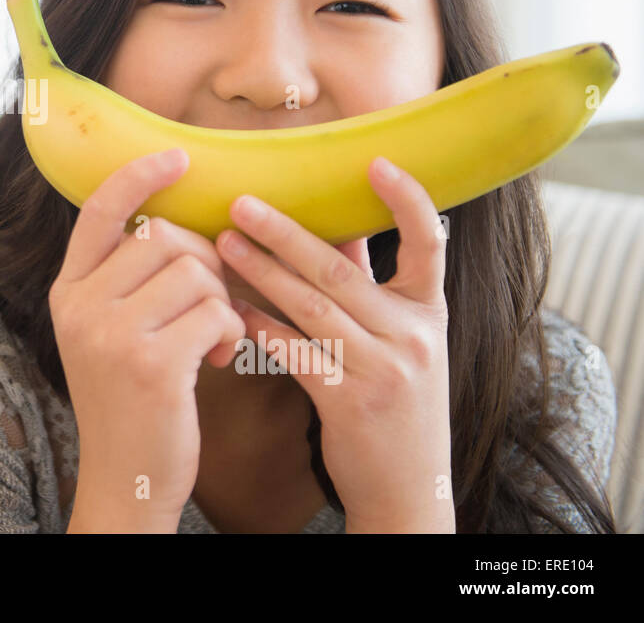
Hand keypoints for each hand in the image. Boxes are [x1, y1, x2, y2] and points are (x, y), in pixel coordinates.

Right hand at [52, 148, 246, 530]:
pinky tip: (222, 360)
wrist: (125, 480)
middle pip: (163, 236)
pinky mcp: (150, 364)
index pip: (100, 210)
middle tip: (213, 301)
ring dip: (222, 302)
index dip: (139, 175)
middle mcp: (78, 306)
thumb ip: (125, 280)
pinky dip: (232, 332)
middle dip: (205, 262)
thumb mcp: (107, 334)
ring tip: (216, 338)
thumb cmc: (131, 402)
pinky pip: (214, 311)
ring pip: (195, 272)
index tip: (178, 156)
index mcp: (67, 292)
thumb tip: (181, 225)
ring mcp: (110, 334)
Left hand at [215, 156, 454, 532]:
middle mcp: (413, 334)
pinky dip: (262, 328)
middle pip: (341, 269)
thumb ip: (374, 287)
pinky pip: (298, 354)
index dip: (407, 199)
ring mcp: (386, 369)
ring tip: (222, 244)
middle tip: (241, 202)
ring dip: (262, 272)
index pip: (429, 243)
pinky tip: (230, 310)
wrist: (410, 491)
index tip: (375, 161)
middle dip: (286, 231)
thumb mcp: (402, 341)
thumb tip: (345, 228)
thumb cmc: (396, 405)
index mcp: (429, 312)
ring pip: (313, 306)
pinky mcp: (353, 403)